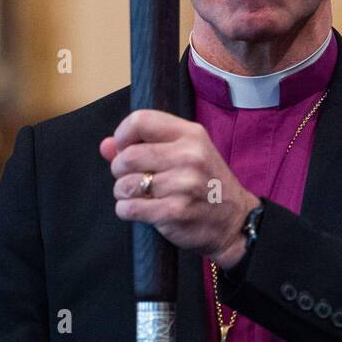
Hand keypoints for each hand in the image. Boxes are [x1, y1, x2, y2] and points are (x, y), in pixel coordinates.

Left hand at [100, 109, 258, 269]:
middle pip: (128, 155)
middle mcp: (189, 156)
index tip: (124, 149)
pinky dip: (126, 210)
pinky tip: (138, 209)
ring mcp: (183, 184)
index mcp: (191, 134)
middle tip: (130, 177)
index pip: (140, 120)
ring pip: (125, 184)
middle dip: (119, 169)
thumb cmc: (205, 184)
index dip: (122, 135)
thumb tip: (105, 146)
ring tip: (136, 194)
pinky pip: (129, 208)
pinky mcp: (175, 211)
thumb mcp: (185, 154)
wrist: (235, 221)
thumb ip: (144, 145)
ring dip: (122, 192)